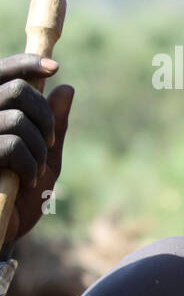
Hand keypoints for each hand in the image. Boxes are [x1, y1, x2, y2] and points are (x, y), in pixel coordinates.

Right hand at [0, 54, 73, 247]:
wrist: (1, 231)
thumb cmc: (19, 196)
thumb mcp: (45, 158)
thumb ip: (55, 125)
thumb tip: (66, 88)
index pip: (0, 72)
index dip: (26, 64)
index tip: (56, 67)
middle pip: (16, 91)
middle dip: (45, 116)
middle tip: (50, 142)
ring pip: (17, 118)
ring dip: (39, 146)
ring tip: (36, 169)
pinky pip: (11, 145)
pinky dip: (30, 163)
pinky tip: (28, 180)